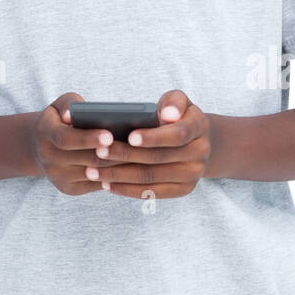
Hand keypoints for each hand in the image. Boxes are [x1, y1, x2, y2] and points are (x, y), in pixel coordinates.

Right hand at [30, 91, 128, 195]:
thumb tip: (73, 113)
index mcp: (45, 134)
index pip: (66, 139)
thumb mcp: (60, 105)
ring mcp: (58, 177)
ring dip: (120, 166)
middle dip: (113, 153)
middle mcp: (48, 158)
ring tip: (142, 156)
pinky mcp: (68, 189)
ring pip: (96, 174)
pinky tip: (134, 168)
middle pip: (86, 159)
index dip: (88, 138)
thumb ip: (69, 104)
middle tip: (138, 148)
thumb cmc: (60, 120)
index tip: (110, 135)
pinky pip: (96, 185)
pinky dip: (115, 177)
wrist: (40, 146)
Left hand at [85, 90, 211, 199]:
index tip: (130, 137)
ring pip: (151, 177)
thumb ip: (173, 101)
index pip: (177, 135)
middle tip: (98, 152)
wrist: (197, 142)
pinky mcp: (183, 190)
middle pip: (159, 158)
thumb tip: (167, 114)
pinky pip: (151, 193)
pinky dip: (126, 189)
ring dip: (119, 175)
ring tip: (93, 171)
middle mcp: (200, 154)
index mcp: (199, 127)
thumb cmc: (178, 117)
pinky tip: (107, 183)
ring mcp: (193, 175)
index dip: (154, 137)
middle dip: (126, 155)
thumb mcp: (178, 101)